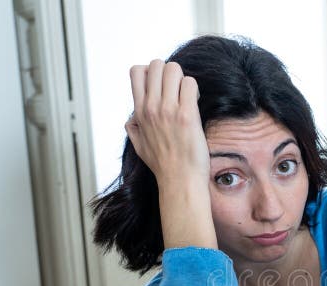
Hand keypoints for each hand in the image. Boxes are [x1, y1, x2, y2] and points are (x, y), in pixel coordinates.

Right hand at [125, 60, 208, 191]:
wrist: (179, 180)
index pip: (137, 71)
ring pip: (173, 69)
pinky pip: (190, 83)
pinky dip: (193, 88)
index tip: (161, 87)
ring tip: (187, 96)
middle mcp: (151, 107)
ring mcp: (168, 110)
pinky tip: (195, 102)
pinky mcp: (186, 115)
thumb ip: (133, 129)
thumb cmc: (162, 165)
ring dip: (183, 79)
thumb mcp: (139, 146)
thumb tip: (131, 120)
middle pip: (156, 64)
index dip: (151, 72)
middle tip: (177, 90)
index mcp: (139, 111)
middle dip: (169, 72)